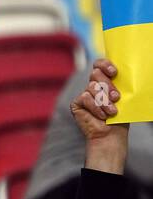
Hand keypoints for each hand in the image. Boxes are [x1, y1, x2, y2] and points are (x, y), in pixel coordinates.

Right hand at [71, 58, 127, 172]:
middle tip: (116, 97)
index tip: (114, 72)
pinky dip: (95, 107)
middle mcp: (93, 86)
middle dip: (107, 85)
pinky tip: (101, 116)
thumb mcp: (122, 98)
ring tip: (112, 111)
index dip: (104, 64)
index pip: (99, 65)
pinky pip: (85, 98)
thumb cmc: (120, 117)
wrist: (111, 134)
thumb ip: (118, 85)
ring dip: (104, 100)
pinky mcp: (77, 103)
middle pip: (95, 74)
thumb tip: (119, 74)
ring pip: (91, 86)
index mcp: (105, 81)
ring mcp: (84, 94)